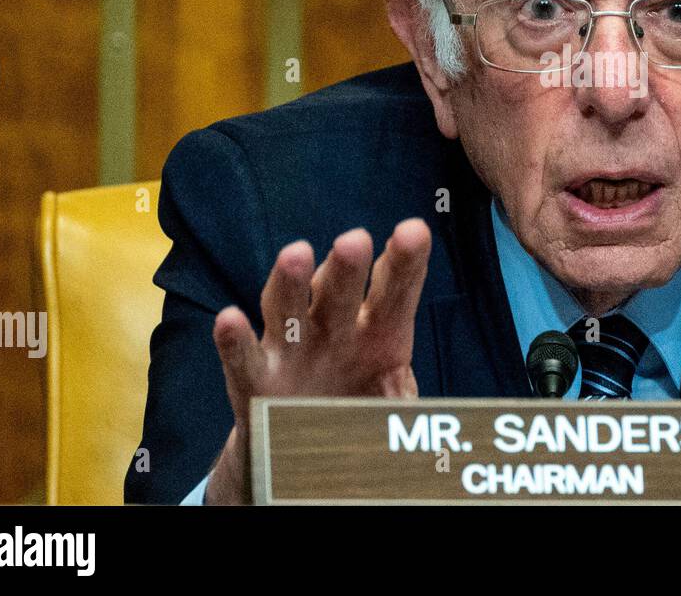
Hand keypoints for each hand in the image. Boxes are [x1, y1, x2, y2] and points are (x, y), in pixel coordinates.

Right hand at [203, 219, 430, 503]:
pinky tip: (229, 319)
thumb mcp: (396, 406)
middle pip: (341, 291)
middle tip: (355, 239)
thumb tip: (450, 425)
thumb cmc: (362, 410)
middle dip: (348, 266)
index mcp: (381, 331)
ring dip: (291, 282)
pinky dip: (234, 340)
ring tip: (297, 253)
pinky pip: (242, 357)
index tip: (413, 231)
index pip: (395, 291)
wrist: (306, 450)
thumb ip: (415, 406)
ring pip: (289, 309)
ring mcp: (292, 349)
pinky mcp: (254, 379)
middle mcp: (335, 329)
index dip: (404, 261)